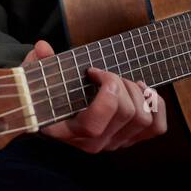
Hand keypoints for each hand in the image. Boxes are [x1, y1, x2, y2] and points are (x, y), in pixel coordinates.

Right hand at [25, 40, 165, 152]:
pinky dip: (155, 105)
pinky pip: (156, 127)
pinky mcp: (129, 139)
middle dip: (121, 83)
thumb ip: (38, 64)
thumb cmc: (42, 98)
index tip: (93, 71)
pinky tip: (140, 90)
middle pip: (126, 114)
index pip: (94, 126)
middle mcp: (93, 144)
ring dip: (137, 92)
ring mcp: (114, 143)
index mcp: (66, 133)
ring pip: (143, 119)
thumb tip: (43, 47)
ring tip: (121, 80)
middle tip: (105, 73)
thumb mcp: (34, 81)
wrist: (50, 117)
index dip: (105, 95)